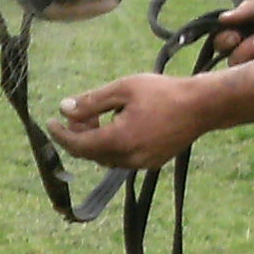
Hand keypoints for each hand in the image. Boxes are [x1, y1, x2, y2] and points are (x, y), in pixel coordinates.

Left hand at [49, 71, 204, 171]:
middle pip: (90, 153)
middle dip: (78, 134)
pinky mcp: (152, 163)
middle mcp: (129, 159)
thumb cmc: (163, 92)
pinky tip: (116, 124)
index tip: (49, 122)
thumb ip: (91, 101)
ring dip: (95, 139)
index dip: (60, 134)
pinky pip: (122, 157)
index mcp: (119, 141)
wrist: (203, 105)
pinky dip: (112, 144)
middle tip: (77, 112)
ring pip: (105, 157)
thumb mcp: (123, 89)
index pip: (78, 144)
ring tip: (97, 115)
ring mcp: (141, 164)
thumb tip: (63, 109)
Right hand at [204, 0, 253, 63]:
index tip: (235, 36)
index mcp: (250, 34)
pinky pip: (252, 78)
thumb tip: (223, 18)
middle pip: (226, 56)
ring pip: (237, 68)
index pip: (223, 39)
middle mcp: (251, 52)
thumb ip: (249, 9)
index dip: (224, 38)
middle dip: (241, 48)